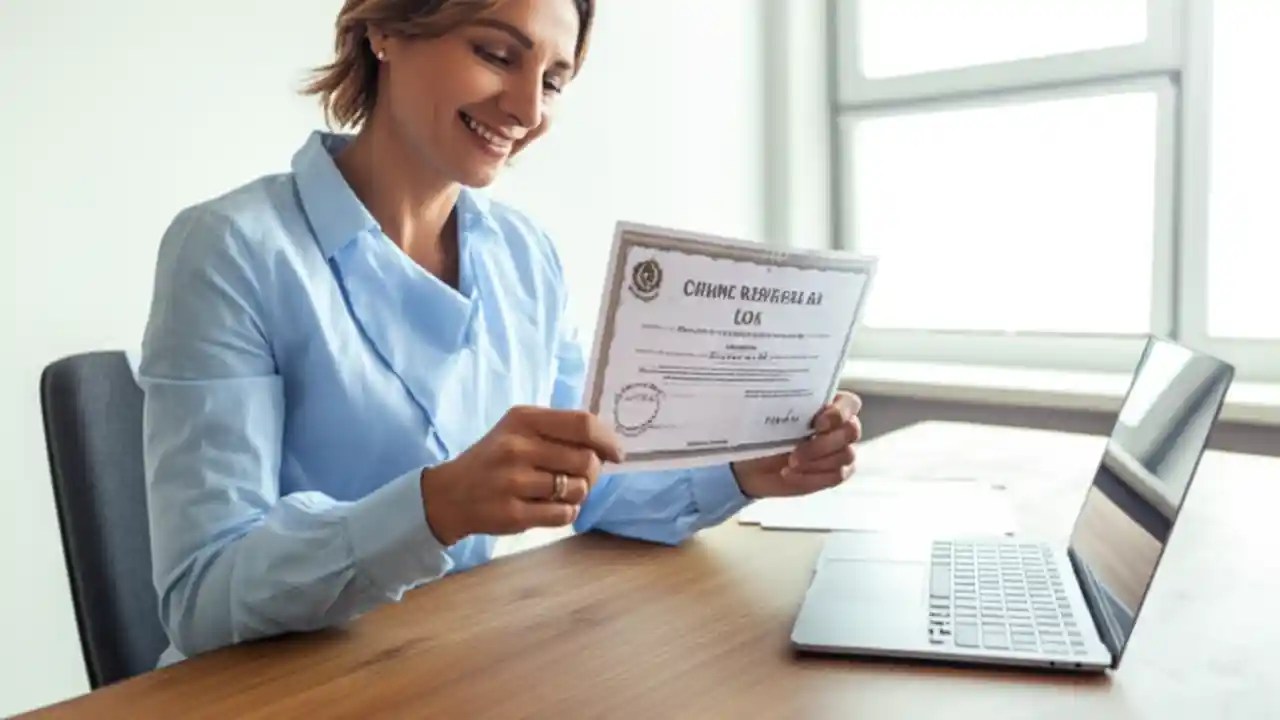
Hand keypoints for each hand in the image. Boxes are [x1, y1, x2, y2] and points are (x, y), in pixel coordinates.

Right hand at [419, 406, 624, 545]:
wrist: (450, 494)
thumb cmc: (494, 458)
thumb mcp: (518, 431)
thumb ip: (558, 431)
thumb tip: (607, 445)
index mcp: (523, 420)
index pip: (582, 424)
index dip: (607, 440)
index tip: (616, 453)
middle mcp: (518, 448)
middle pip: (586, 460)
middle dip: (592, 472)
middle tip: (580, 476)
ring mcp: (514, 483)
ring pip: (578, 490)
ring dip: (577, 493)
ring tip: (558, 491)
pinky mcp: (513, 514)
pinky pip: (564, 514)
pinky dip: (565, 512)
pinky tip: (549, 506)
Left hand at [731, 392, 862, 498]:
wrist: (754, 464)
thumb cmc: (764, 434)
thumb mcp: (771, 417)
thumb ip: (789, 408)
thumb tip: (791, 404)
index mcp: (829, 404)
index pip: (850, 403)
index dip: (839, 413)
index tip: (817, 424)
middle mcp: (841, 427)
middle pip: (852, 431)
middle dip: (824, 443)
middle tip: (795, 453)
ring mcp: (842, 451)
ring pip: (846, 455)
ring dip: (816, 461)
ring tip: (790, 464)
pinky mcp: (837, 473)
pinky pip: (836, 476)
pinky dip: (812, 476)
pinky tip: (790, 474)